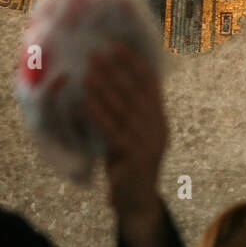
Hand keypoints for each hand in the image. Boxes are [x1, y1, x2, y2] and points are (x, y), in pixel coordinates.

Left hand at [85, 42, 169, 246]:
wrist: (136, 202)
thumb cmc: (127, 164)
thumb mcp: (128, 134)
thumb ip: (124, 112)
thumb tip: (101, 79)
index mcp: (159, 118)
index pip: (150, 84)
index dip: (134, 62)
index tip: (118, 44)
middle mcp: (158, 127)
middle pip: (136, 92)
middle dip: (116, 69)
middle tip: (98, 51)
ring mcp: (149, 142)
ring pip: (124, 108)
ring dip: (105, 86)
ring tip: (89, 69)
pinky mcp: (136, 157)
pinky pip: (114, 129)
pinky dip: (100, 112)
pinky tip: (86, 99)